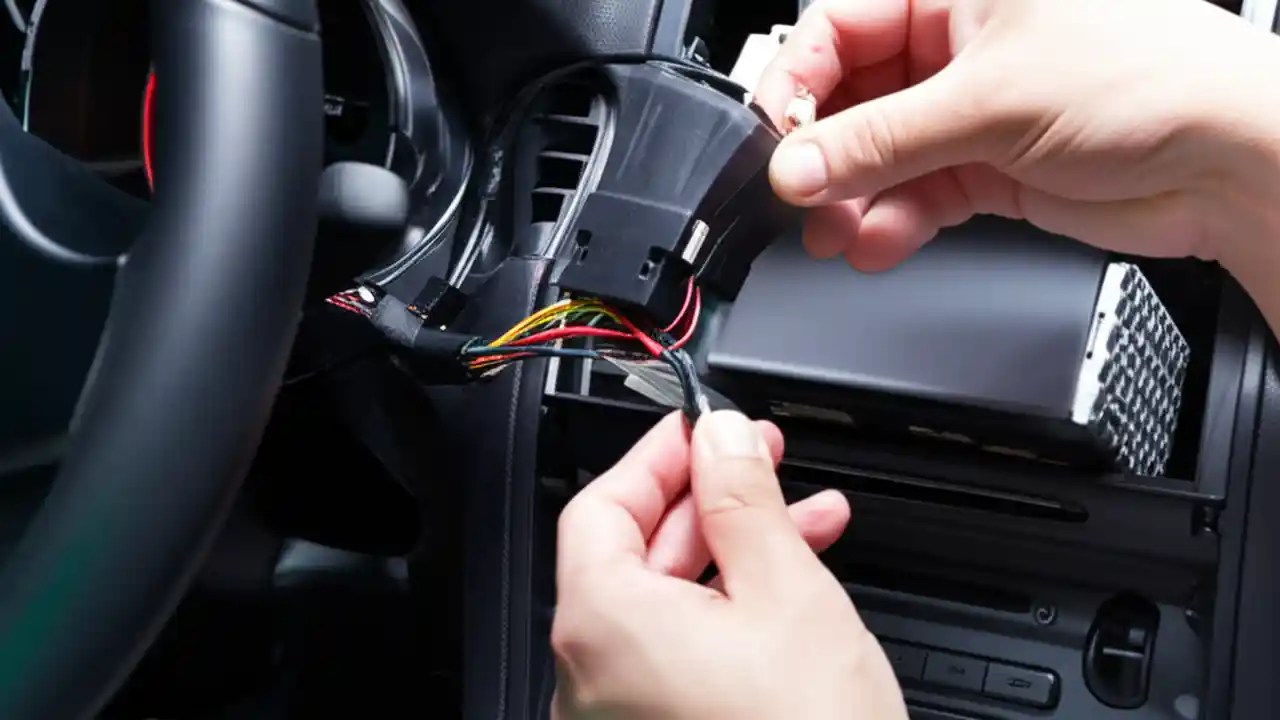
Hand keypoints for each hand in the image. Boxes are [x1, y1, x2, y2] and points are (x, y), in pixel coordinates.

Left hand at [551, 411, 905, 719]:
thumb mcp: (786, 592)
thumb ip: (743, 499)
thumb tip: (721, 437)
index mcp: (601, 626)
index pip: (602, 505)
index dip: (658, 457)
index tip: (705, 427)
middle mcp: (592, 676)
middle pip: (636, 553)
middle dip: (710, 500)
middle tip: (761, 461)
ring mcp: (621, 715)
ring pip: (669, 604)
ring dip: (736, 552)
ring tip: (806, 518)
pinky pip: (682, 653)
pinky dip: (731, 612)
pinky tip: (794, 586)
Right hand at [756, 0, 1279, 325]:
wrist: (1229, 162)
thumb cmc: (1150, 80)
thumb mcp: (985, 103)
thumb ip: (877, 142)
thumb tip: (796, 167)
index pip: (839, 28)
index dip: (798, 84)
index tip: (775, 140)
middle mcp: (958, 42)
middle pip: (854, 98)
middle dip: (825, 155)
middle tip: (802, 196)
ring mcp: (971, 108)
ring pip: (880, 155)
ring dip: (853, 198)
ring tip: (836, 232)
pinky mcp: (987, 165)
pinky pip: (915, 193)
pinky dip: (893, 222)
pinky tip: (878, 243)